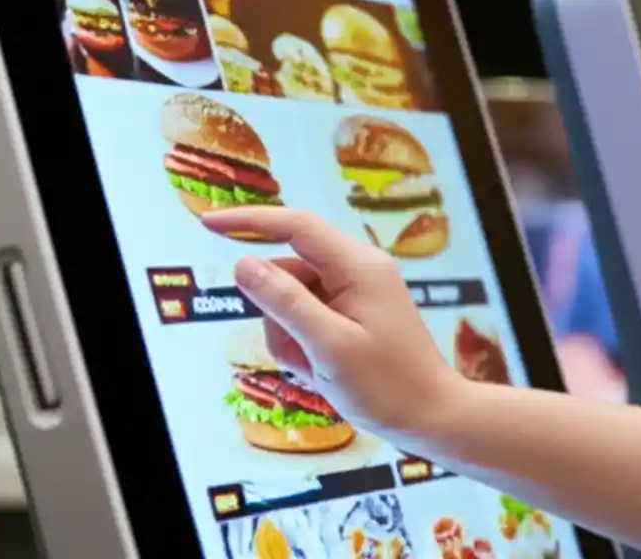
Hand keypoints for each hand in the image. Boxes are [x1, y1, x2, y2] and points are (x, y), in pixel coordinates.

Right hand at [202, 207, 466, 444]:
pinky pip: (307, 319)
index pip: (293, 225)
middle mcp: (357, 270)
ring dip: (290, 338)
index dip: (248, 221)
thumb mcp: (328, 346)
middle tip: (302, 357)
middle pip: (287, 272)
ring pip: (292, 301)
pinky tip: (322, 373)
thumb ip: (284, 302)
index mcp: (357, 265)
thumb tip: (244, 264)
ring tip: (318, 370)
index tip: (208, 222)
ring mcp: (355, 293)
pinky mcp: (352, 315)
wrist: (432, 419)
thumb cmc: (389, 386)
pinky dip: (303, 346)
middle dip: (279, 316)